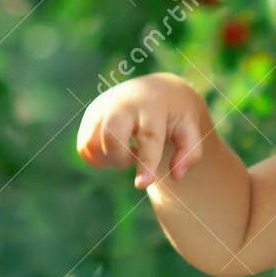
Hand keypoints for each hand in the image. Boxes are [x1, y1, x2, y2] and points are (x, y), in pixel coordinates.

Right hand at [76, 72, 209, 189]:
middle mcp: (123, 102)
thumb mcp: (190, 130)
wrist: (157, 91)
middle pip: (111, 138)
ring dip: (109, 159)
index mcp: (153, 105)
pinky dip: (98, 157)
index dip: (145, 162)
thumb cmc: (176, 116)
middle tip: (135, 157)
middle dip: (121, 160)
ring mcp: (103, 106)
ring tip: (127, 151)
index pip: (148, 137)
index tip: (142, 185)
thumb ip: (190, 153)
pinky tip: (116, 150)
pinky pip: (84, 147)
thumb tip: (176, 176)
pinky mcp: (91, 114)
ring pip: (91, 144)